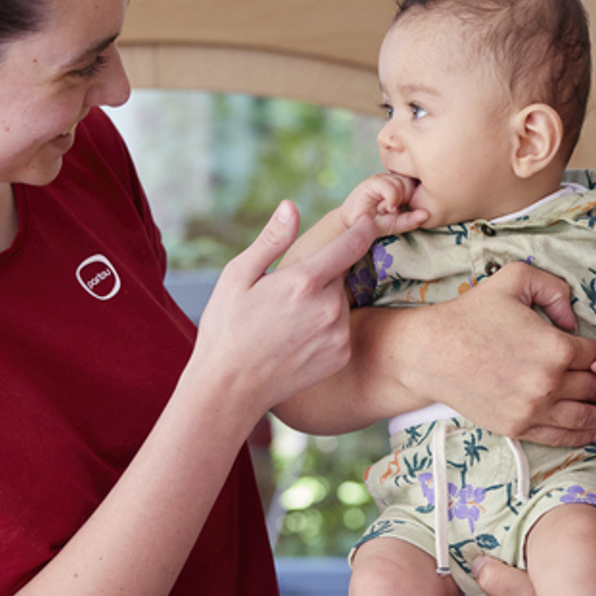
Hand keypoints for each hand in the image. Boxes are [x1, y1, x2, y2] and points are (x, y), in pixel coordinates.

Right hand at [189, 202, 383, 417]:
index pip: (351, 244)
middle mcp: (329, 308)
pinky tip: (297, 338)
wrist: (230, 389)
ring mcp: (338, 334)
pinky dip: (327, 326)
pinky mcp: (341, 355)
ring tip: (288, 318)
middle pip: (341, 274)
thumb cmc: (226, 328)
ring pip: (341, 301)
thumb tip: (291, 207)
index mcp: (303, 282)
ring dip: (325, 300)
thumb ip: (271, 241)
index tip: (368, 219)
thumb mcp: (237, 277)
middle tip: (288, 292)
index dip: (363, 228)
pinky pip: (341, 327)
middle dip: (322, 274)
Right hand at [340, 172, 428, 234]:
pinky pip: (389, 185)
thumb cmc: (377, 224)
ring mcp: (383, 179)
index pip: (418, 185)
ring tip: (385, 210)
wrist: (355, 226)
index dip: (415, 198)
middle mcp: (394, 180)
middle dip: (406, 199)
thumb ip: (412, 219)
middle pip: (411, 182)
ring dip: (396, 201)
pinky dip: (390, 198)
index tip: (405, 210)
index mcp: (403, 187)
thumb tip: (427, 214)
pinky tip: (385, 207)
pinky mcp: (373, 181)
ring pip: (401, 183)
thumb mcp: (398, 224)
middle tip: (394, 210)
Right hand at [413, 263, 595, 446]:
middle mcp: (549, 383)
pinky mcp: (517, 427)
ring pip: (584, 418)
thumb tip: (572, 317)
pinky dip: (583, 437)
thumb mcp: (515, 279)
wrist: (431, 352)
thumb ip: (554, 288)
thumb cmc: (471, 313)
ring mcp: (533, 409)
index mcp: (556, 347)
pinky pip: (561, 436)